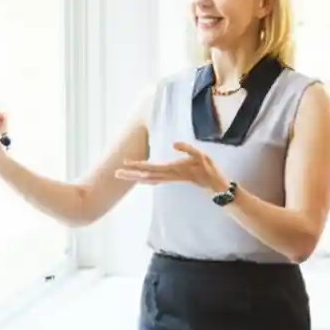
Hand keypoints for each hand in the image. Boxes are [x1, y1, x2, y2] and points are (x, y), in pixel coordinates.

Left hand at [115, 142, 229, 193]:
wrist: (214, 185)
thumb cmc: (209, 169)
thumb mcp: (201, 155)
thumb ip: (187, 149)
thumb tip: (174, 143)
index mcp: (174, 168)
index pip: (152, 167)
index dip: (139, 164)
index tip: (126, 162)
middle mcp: (169, 175)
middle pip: (146, 176)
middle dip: (131, 174)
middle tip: (115, 174)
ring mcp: (170, 179)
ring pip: (148, 179)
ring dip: (134, 178)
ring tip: (122, 175)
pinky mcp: (172, 179)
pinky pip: (154, 181)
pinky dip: (143, 180)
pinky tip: (138, 179)